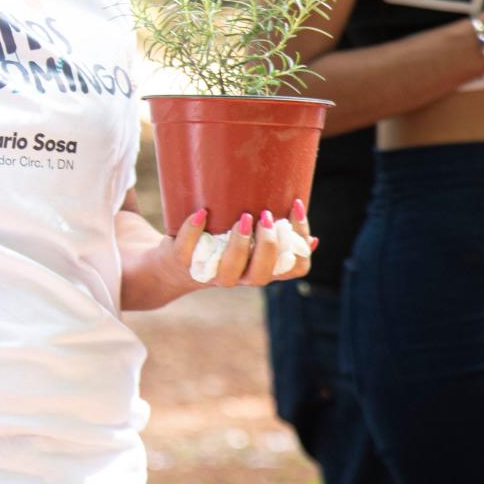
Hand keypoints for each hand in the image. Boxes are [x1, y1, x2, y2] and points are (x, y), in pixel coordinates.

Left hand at [160, 201, 314, 289]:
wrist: (171, 266)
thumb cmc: (218, 247)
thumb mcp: (249, 246)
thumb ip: (274, 240)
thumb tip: (313, 240)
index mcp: (260, 269)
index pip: (294, 267)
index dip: (301, 242)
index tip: (296, 207)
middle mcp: (238, 277)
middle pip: (262, 276)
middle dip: (268, 246)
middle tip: (266, 217)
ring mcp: (209, 273)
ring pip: (229, 272)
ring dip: (240, 245)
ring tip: (243, 217)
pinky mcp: (182, 262)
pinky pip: (187, 252)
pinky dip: (193, 230)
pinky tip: (201, 213)